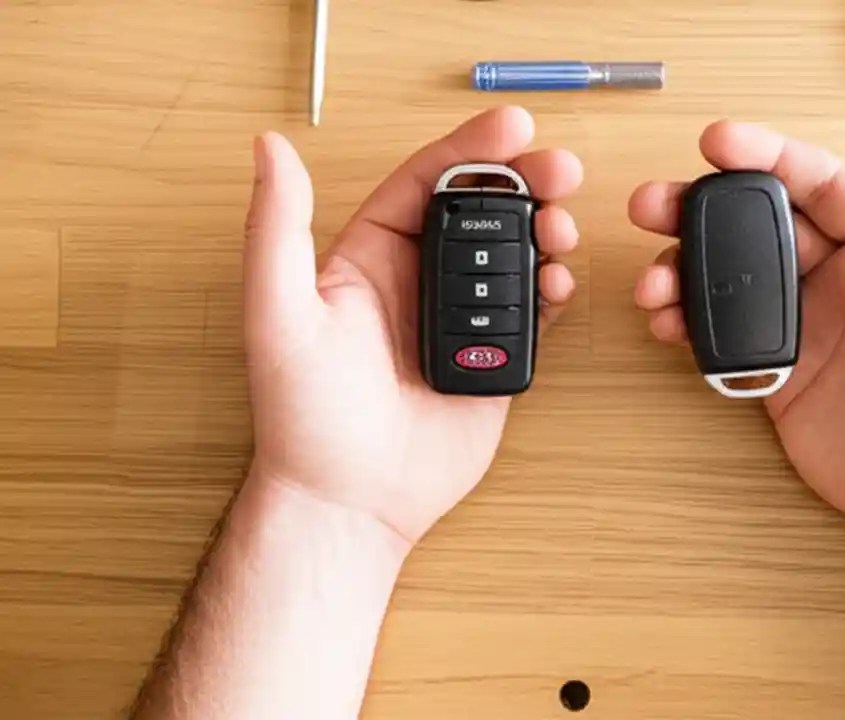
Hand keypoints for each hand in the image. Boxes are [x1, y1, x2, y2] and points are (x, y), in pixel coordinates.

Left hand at [242, 106, 581, 548]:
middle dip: (524, 181)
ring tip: (564, 226)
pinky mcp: (492, 363)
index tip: (513, 127)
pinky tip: (561, 281)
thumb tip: (270, 147)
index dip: (471, 149)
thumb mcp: (279, 314)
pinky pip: (532, 311)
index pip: (426, 183)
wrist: (350, 502)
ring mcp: (459, 322)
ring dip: (544, 230)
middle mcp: (417, 281)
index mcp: (368, 258)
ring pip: (513, 254)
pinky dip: (553, 289)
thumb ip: (277, 229)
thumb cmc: (305, 418)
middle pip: (482, 210)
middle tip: (560, 170)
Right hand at [631, 121, 844, 553]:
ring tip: (651, 276)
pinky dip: (689, 323)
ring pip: (731, 277)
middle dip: (704, 206)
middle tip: (657, 200)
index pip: (821, 185)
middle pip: (759, 224)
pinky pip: (723, 336)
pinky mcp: (780, 376)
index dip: (769, 156)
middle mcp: (844, 281)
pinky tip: (666, 320)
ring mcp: (808, 328)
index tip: (720, 142)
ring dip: (685, 266)